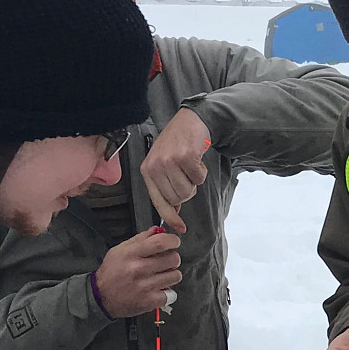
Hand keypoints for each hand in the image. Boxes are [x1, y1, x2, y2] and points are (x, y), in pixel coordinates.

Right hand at [93, 227, 182, 317]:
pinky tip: (158, 289)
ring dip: (171, 275)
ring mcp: (145, 286)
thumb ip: (139, 239)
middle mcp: (139, 269)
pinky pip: (172, 294)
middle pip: (173, 259)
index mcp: (131, 254)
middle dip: (173, 258)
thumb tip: (157, 230)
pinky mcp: (149, 301)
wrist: (101, 297)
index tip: (174, 242)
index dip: (172, 240)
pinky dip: (168, 292)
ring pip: (175, 276)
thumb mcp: (119, 250)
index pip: (160, 242)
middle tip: (166, 261)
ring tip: (161, 276)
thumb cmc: (111, 273)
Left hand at [141, 107, 211, 232]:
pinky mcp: (185, 157)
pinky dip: (201, 172)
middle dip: (186, 192)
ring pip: (187, 191)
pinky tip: (196, 160)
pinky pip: (198, 179)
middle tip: (186, 176)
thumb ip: (165, 187)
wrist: (188, 121)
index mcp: (147, 171)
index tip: (180, 228)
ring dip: (194, 182)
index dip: (170, 217)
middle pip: (176, 199)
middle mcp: (155, 166)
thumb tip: (174, 212)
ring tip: (190, 168)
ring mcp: (170, 161)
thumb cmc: (175, 143)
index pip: (158, 201)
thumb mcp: (162, 164)